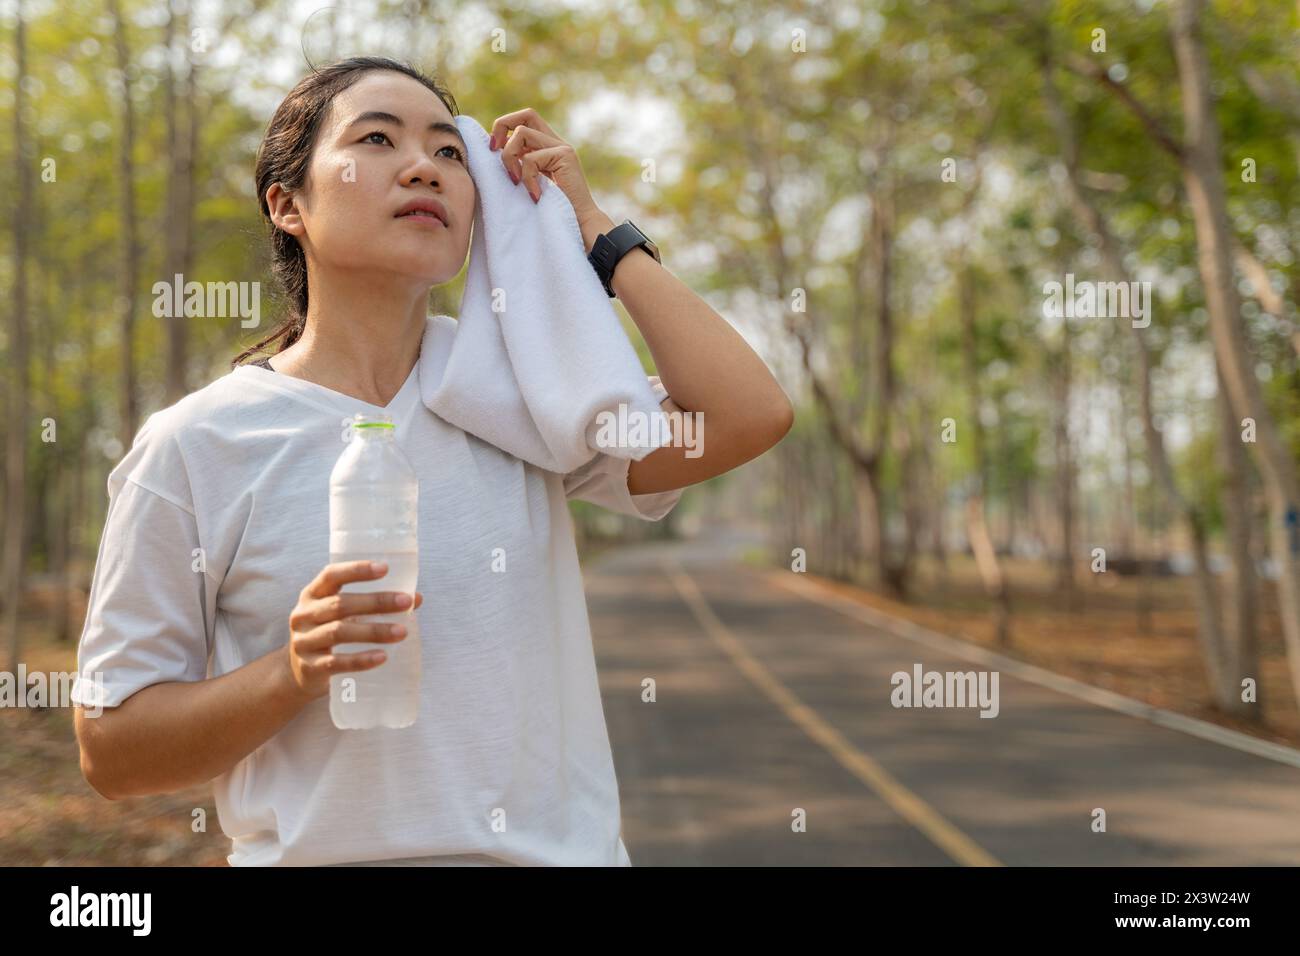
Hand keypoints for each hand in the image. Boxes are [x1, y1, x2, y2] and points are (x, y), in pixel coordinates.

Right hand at [283, 560, 422, 702]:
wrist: (298, 674)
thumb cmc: (329, 634)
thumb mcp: (345, 615)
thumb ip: (374, 605)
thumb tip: (416, 598)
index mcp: (313, 594)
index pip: (331, 575)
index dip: (357, 570)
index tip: (385, 568)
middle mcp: (304, 614)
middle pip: (340, 604)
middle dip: (376, 602)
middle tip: (406, 602)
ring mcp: (304, 641)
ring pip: (339, 631)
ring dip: (373, 631)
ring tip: (402, 632)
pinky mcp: (310, 667)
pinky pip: (336, 662)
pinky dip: (360, 659)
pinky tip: (382, 657)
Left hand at [488, 107, 601, 220]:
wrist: (580, 225)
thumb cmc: (552, 211)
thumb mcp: (530, 182)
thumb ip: (520, 164)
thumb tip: (493, 150)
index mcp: (547, 147)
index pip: (524, 120)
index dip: (504, 128)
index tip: (492, 149)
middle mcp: (556, 142)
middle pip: (526, 114)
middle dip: (502, 127)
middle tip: (494, 150)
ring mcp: (562, 147)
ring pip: (521, 133)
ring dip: (509, 157)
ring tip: (516, 182)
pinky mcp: (565, 155)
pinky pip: (530, 159)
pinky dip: (526, 178)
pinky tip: (535, 195)